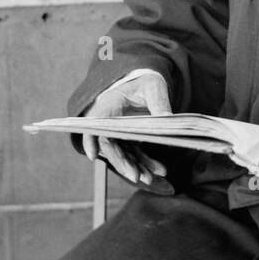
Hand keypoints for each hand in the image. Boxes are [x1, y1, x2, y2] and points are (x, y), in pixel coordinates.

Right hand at [82, 71, 171, 186]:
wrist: (147, 83)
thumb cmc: (146, 81)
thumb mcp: (154, 87)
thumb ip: (159, 103)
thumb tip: (167, 121)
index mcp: (109, 105)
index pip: (95, 125)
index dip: (91, 141)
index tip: (93, 155)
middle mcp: (110, 122)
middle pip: (110, 146)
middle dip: (122, 163)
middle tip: (136, 177)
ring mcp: (119, 133)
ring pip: (123, 154)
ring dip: (136, 167)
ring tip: (151, 178)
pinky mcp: (129, 139)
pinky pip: (134, 154)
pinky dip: (145, 163)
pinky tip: (159, 170)